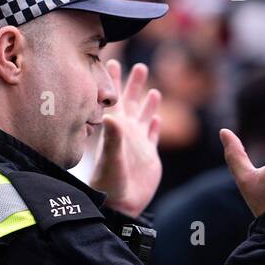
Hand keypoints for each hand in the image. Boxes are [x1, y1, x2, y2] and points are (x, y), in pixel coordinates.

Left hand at [89, 60, 161, 217]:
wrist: (121, 204)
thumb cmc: (110, 182)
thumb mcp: (111, 158)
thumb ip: (112, 138)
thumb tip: (111, 115)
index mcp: (115, 129)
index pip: (113, 99)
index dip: (112, 81)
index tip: (110, 60)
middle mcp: (125, 132)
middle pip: (130, 102)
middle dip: (134, 85)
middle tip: (140, 66)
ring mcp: (137, 143)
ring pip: (143, 116)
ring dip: (147, 102)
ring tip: (152, 89)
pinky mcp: (148, 155)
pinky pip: (152, 135)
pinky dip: (154, 125)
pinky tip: (155, 118)